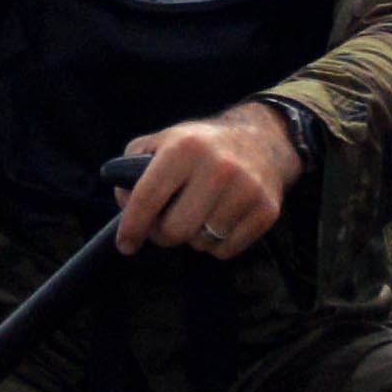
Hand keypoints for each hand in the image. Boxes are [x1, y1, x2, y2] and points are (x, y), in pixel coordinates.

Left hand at [113, 103, 304, 259]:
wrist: (263, 141)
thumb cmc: (202, 147)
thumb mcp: (163, 141)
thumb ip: (132, 167)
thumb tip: (124, 203)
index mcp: (185, 147)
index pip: (148, 197)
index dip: (132, 226)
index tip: (125, 244)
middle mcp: (218, 167)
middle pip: (175, 230)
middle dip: (163, 234)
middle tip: (165, 225)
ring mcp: (246, 189)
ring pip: (201, 243)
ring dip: (194, 237)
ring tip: (199, 215)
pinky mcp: (266, 210)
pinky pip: (226, 250)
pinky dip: (217, 244)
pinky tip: (219, 221)